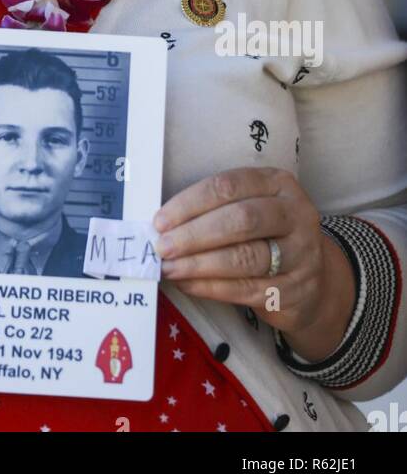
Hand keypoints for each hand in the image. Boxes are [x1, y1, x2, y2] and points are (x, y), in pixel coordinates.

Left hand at [153, 166, 356, 356]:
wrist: (312, 280)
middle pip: (240, 220)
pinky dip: (211, 287)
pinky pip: (246, 289)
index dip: (190, 203)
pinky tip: (188, 284)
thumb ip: (215, 208)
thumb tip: (164, 222)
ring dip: (199, 264)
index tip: (161, 220)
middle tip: (163, 247)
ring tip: (169, 268)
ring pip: (244, 257)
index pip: (228, 186)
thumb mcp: (252, 206)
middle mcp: (296, 215)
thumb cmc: (267, 235)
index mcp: (278, 183)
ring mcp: (301, 254)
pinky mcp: (295, 290)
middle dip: (194, 234)